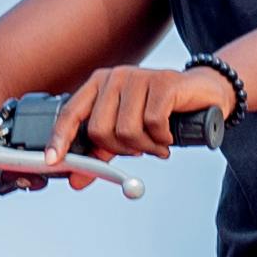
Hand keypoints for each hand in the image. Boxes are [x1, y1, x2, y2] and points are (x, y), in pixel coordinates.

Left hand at [52, 59, 235, 160]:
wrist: (203, 94)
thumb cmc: (161, 113)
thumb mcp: (126, 133)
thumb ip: (100, 154)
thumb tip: (76, 179)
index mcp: (99, 85)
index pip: (71, 113)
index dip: (59, 139)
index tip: (53, 161)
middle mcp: (115, 77)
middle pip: (99, 131)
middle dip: (120, 150)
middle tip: (139, 150)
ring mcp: (138, 77)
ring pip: (126, 131)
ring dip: (145, 147)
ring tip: (157, 142)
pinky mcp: (162, 82)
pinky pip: (152, 124)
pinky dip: (161, 138)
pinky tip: (167, 134)